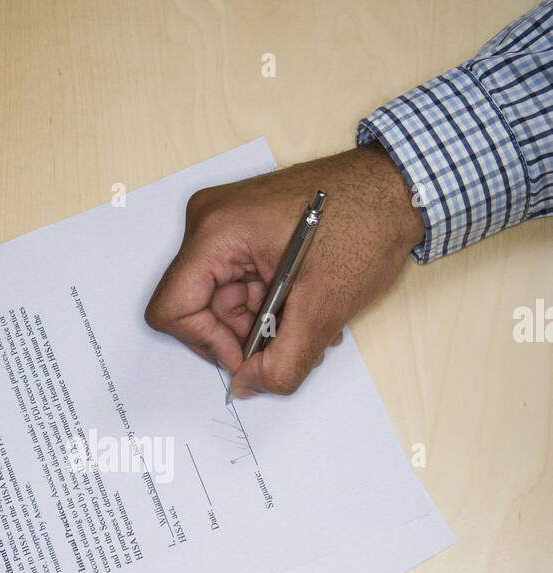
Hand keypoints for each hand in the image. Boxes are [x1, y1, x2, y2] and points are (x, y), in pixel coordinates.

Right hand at [145, 142, 424, 397]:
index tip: (248, 358)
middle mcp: (211, 223)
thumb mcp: (323, 307)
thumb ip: (282, 361)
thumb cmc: (366, 221)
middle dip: (243, 336)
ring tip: (308, 324)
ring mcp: (227, 225)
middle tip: (289, 344)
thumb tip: (248, 386)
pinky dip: (270, 307)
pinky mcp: (244, 232)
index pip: (173, 308)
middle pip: (198, 307)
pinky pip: (240, 285)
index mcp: (218, 231)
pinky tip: (305, 307)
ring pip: (223, 302)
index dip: (208, 344)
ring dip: (263, 325)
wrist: (398, 185)